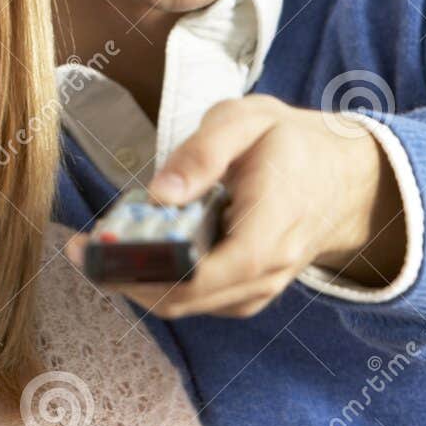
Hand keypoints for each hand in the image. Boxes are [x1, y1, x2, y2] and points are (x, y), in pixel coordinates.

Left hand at [66, 94, 404, 318]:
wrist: (343, 174)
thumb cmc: (292, 143)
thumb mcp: (247, 121)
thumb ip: (203, 152)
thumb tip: (158, 194)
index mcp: (267, 234)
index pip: (196, 277)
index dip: (137, 270)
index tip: (91, 247)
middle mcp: (264, 275)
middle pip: (180, 299)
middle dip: (123, 277)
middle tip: (81, 246)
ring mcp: (258, 290)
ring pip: (184, 304)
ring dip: (136, 280)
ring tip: (101, 244)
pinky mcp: (247, 291)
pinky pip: (196, 297)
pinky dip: (161, 279)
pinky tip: (137, 249)